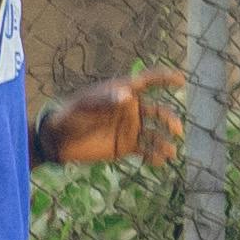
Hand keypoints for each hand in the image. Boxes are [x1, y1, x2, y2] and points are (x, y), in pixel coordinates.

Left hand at [37, 69, 181, 168]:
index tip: (181, 80)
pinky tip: (160, 161)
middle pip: (158, 111)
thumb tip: (129, 95)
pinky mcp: (126, 147)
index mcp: (122, 93)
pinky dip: (156, 156)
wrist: (58, 141)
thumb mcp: (85, 105)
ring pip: (156, 133)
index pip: (147, 81)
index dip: (165, 78)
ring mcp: (130, 128)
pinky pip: (147, 150)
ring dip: (166, 141)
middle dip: (170, 118)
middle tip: (176, 129)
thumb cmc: (69, 116)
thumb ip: (105, 100)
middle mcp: (131, 109)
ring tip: (170, 152)